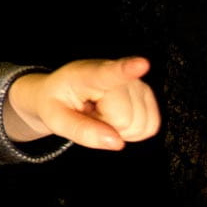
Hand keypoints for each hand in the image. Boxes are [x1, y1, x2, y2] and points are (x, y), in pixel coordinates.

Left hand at [5, 56, 161, 148]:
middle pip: (127, 120)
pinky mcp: (146, 93)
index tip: (142, 64)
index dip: (129, 69)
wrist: (59, 93)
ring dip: (121, 129)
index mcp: (87, 74)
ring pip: (141, 125)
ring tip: (101, 113)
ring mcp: (135, 81)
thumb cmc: (56, 102)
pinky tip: (116, 118)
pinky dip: (133, 131)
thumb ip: (82, 131)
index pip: (111, 72)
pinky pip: (151, 127)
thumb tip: (116, 142)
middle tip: (91, 114)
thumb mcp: (55, 120)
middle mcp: (117, 72)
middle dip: (109, 127)